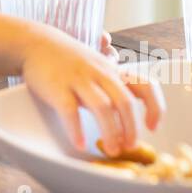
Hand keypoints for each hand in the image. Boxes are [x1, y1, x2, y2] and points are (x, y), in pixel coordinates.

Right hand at [20, 27, 163, 156]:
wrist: (36, 42)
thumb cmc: (69, 59)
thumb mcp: (97, 66)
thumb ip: (113, 85)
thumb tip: (130, 115)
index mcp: (113, 71)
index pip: (145, 85)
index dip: (155, 107)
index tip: (153, 127)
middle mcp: (100, 74)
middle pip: (124, 102)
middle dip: (131, 129)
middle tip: (129, 147)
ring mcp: (78, 80)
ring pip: (102, 108)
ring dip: (111, 133)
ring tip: (111, 150)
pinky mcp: (57, 87)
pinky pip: (70, 111)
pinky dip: (76, 130)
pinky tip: (79, 144)